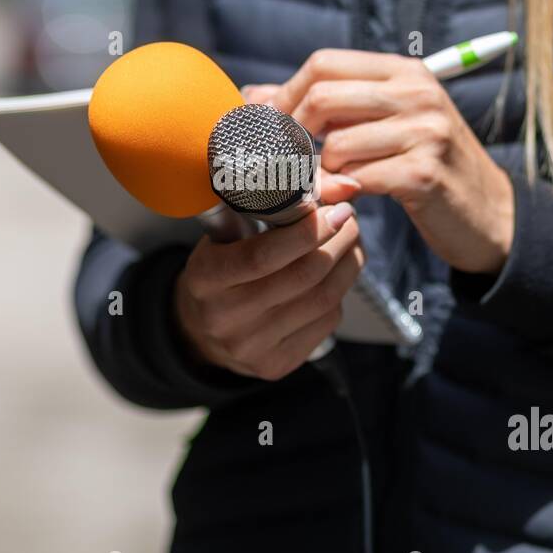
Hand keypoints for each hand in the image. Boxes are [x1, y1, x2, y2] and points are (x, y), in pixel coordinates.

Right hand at [174, 173, 364, 380]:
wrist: (201, 329)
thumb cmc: (221, 269)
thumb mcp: (227, 235)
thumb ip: (273, 208)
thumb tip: (337, 188)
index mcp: (205, 279)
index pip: (261, 257)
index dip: (304, 231)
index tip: (331, 209)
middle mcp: (225, 318)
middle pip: (301, 277)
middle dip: (337, 241)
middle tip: (349, 218)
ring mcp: (251, 347)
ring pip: (322, 300)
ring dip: (348, 263)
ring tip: (351, 240)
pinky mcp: (276, 365)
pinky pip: (325, 322)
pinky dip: (340, 292)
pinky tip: (337, 273)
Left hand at [268, 50, 514, 273]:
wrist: (488, 213)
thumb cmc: (423, 166)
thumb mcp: (380, 124)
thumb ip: (323, 108)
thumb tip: (252, 96)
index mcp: (403, 72)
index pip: (323, 65)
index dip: (285, 95)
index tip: (267, 126)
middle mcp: (417, 93)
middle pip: (322, 97)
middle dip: (293, 134)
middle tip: (288, 161)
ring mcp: (425, 131)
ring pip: (336, 145)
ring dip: (320, 173)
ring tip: (328, 184)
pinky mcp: (425, 173)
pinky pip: (359, 178)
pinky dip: (343, 192)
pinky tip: (350, 197)